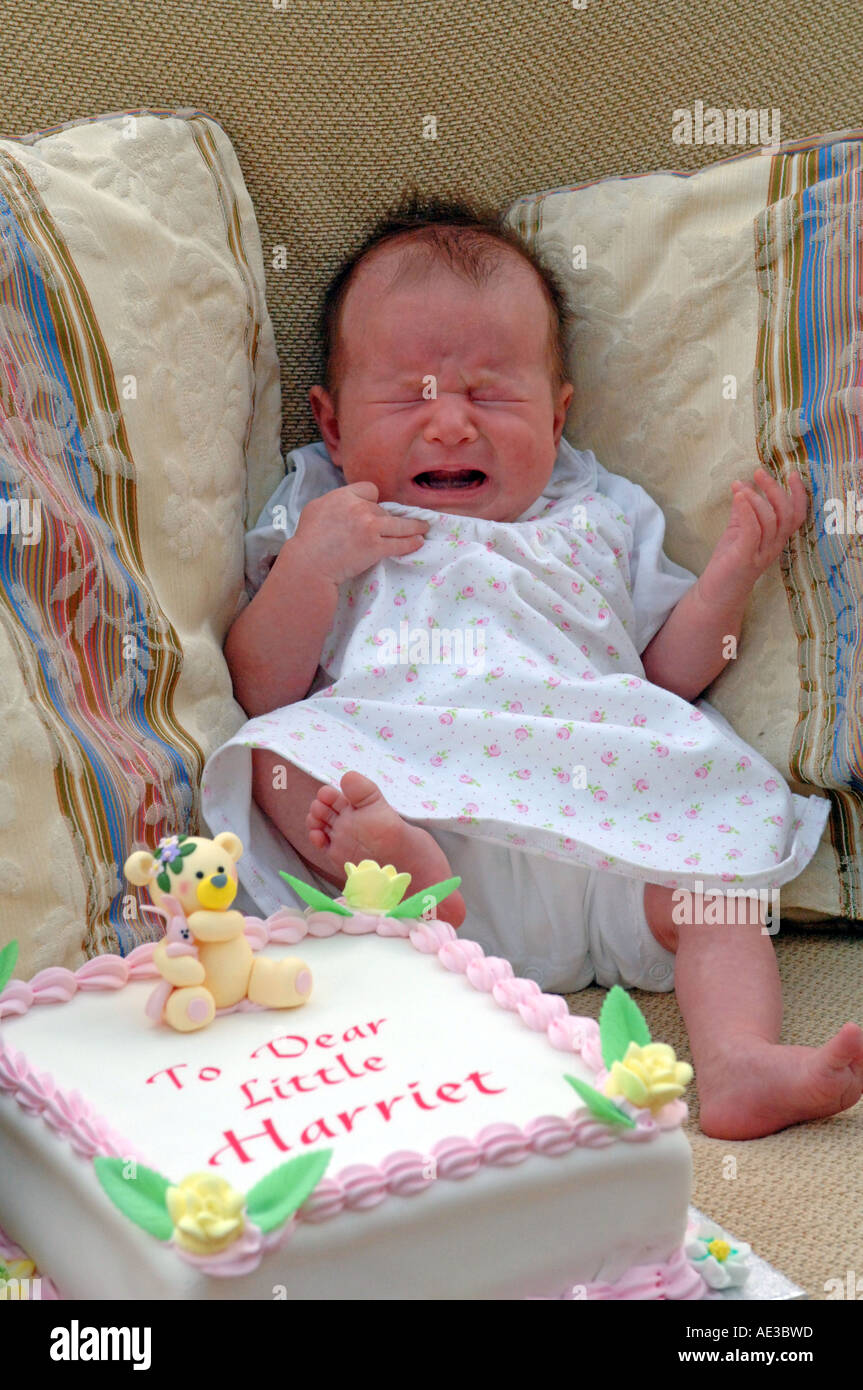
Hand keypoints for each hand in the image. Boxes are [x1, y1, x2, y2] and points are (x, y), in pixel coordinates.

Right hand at [289, 482, 428, 585]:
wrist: (309, 565)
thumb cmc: (307, 540)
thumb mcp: (315, 509)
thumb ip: (335, 502)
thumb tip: (347, 504)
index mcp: (342, 496)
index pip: (370, 489)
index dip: (373, 500)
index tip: (373, 509)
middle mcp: (358, 508)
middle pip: (383, 509)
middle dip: (384, 519)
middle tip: (386, 529)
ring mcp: (369, 527)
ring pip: (399, 523)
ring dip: (414, 526)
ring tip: (423, 528)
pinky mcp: (376, 547)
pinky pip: (400, 542)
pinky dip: (411, 542)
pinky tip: (418, 541)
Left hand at [697, 466, 808, 608]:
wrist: (715, 594)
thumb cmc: (728, 563)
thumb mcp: (738, 532)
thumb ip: (743, 512)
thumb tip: (743, 486)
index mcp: (776, 539)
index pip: (797, 515)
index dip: (798, 494)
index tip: (791, 473)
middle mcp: (773, 546)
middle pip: (785, 514)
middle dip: (774, 490)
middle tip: (759, 473)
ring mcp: (760, 553)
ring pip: (769, 520)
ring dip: (756, 498)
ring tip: (740, 487)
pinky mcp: (745, 557)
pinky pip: (752, 530)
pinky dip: (747, 510)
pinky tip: (738, 495)